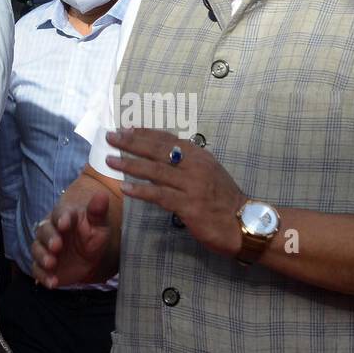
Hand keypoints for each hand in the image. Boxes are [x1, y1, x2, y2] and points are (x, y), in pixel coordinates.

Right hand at [30, 190, 111, 288]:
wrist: (90, 258)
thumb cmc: (93, 236)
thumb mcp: (99, 225)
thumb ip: (98, 211)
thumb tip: (101, 195)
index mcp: (65, 217)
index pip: (59, 213)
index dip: (61, 217)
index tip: (65, 223)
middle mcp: (51, 230)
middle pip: (44, 231)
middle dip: (49, 238)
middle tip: (56, 246)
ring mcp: (45, 248)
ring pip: (37, 249)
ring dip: (42, 257)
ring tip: (51, 264)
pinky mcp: (43, 266)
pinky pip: (37, 270)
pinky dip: (43, 276)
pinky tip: (53, 282)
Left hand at [106, 127, 244, 258]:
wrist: (243, 224)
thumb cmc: (223, 200)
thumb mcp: (208, 173)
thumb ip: (188, 163)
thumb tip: (164, 155)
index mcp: (199, 156)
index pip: (167, 139)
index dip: (144, 133)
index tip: (125, 129)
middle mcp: (195, 166)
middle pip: (157, 150)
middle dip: (131, 143)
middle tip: (111, 137)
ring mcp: (192, 186)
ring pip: (155, 171)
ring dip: (130, 165)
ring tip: (110, 160)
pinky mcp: (188, 205)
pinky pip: (160, 196)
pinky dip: (141, 191)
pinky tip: (125, 188)